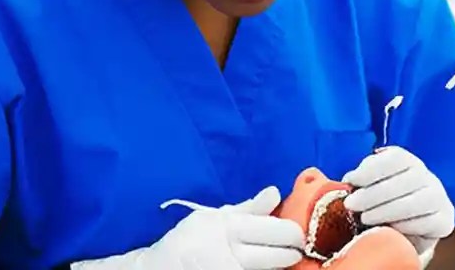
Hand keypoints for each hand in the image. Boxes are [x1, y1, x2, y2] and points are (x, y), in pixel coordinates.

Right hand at [71, 186, 304, 269]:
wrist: (158, 269)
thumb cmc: (189, 240)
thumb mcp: (214, 217)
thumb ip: (249, 208)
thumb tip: (275, 192)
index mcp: (232, 229)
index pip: (280, 231)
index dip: (295, 234)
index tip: (296, 235)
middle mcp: (235, 256)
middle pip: (281, 256)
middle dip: (292, 252)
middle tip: (293, 249)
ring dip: (277, 265)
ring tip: (272, 259)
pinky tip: (259, 267)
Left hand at [342, 146, 454, 254]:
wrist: (406, 237)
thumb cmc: (383, 209)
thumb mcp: (370, 190)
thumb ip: (362, 181)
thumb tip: (350, 179)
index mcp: (409, 163)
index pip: (396, 158)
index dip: (372, 168)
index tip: (350, 180)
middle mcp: (428, 177)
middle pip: (406, 179)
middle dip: (374, 192)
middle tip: (351, 204)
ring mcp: (440, 199)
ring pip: (419, 200)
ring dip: (388, 210)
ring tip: (365, 219)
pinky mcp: (445, 221)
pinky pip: (428, 222)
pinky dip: (406, 226)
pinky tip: (388, 230)